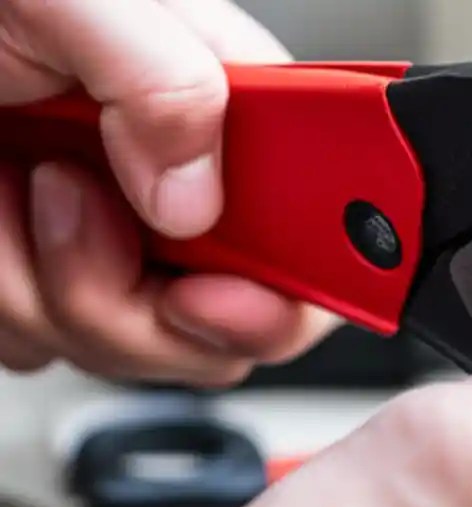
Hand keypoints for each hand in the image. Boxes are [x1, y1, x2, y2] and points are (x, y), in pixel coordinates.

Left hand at [0, 0, 337, 385]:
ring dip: (51, 287)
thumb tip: (202, 191)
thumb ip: (164, 76)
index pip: (324, 226)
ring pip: (140, 349)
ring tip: (13, 187)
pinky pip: (54, 349)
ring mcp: (124, 240)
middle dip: (142, 300)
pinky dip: (6, 303)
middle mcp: (190, 184)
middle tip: (74, 206)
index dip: (297, 285)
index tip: (217, 293)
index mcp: (230, 111)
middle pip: (236, 320)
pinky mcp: (53, 275)